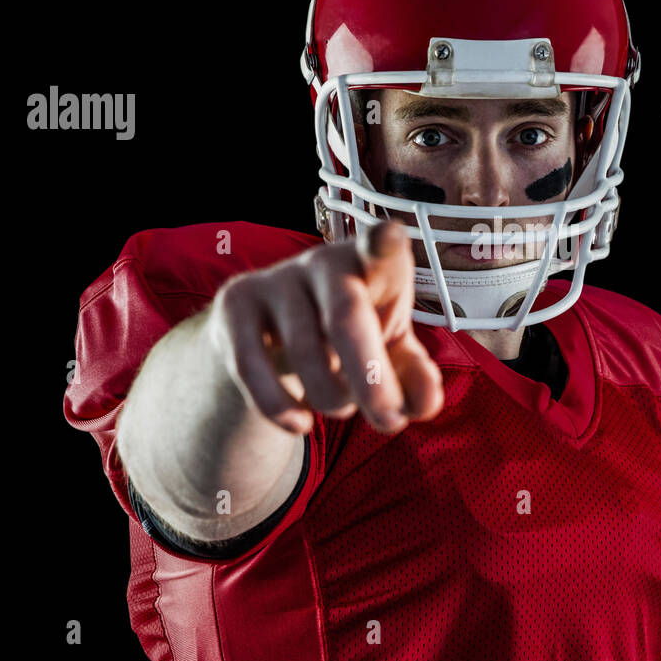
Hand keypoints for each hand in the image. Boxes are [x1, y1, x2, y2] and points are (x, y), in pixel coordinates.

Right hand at [206, 220, 443, 433]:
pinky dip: (278, 406)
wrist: (274, 334)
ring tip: (342, 408)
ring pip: (305, 350)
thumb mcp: (388, 352)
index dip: (384, 243)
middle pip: (346, 315)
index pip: (381, 248)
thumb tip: (425, 405)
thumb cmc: (348, 335)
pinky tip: (299, 425)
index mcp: (373, 265)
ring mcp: (277, 279)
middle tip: (388, 419)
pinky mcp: (236, 304)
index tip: (390, 236)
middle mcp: (324, 262)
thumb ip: (414, 376)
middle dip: (371, 377)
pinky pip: (252, 365)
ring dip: (331, 396)